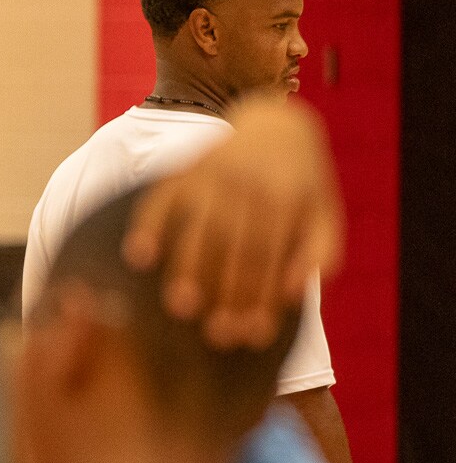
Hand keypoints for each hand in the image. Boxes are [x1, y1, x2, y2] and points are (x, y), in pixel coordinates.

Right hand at [123, 97, 342, 348]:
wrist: (276, 125)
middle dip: (226, 292)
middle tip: (216, 335)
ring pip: (197, 227)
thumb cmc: (302, 185)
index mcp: (284, 200)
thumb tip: (293, 293)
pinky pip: (159, 199)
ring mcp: (210, 175)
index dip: (260, 299)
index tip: (251, 337)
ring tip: (179, 307)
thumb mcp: (323, 214)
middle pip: (234, 248)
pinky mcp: (182, 170)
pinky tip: (139, 257)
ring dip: (187, 267)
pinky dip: (147, 227)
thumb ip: (317, 253)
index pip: (269, 257)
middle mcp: (246, 186)